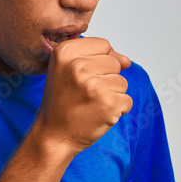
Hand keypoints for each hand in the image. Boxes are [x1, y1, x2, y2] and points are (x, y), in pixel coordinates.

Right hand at [32, 37, 132, 156]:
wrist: (53, 135)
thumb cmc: (62, 103)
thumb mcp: (68, 70)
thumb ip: (97, 57)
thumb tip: (126, 61)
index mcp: (64, 52)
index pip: (103, 45)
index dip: (98, 62)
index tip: (82, 77)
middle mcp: (78, 65)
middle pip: (114, 62)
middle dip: (105, 79)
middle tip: (84, 94)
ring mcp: (93, 85)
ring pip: (122, 82)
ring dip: (111, 95)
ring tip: (90, 104)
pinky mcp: (107, 103)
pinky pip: (127, 100)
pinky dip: (117, 110)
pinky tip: (98, 114)